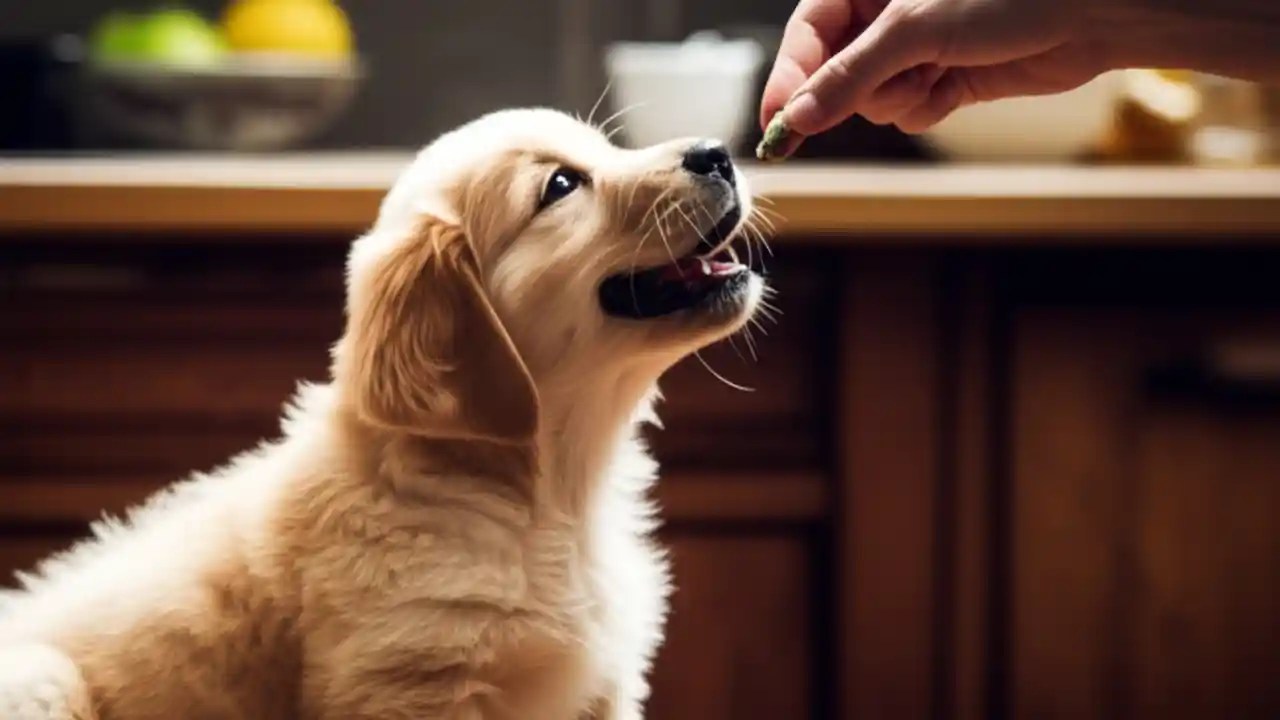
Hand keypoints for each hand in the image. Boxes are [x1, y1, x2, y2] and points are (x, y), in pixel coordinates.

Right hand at [760, 0, 1108, 136]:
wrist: (1092, 10)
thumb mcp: (914, 29)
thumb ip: (848, 76)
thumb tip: (796, 118)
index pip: (809, 32)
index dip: (791, 77)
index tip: (777, 123)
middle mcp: (887, 13)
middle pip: (836, 72)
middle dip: (861, 87)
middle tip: (897, 79)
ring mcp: (916, 48)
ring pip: (872, 99)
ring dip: (899, 98)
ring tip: (937, 73)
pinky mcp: (944, 77)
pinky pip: (907, 112)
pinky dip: (924, 108)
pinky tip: (953, 88)